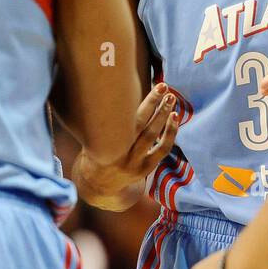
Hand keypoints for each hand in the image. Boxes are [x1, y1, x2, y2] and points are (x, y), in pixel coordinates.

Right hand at [75, 83, 179, 199]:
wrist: (98, 184)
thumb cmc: (96, 149)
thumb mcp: (92, 136)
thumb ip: (104, 120)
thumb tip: (113, 88)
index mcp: (105, 142)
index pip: (125, 118)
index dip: (140, 102)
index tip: (150, 85)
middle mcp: (120, 153)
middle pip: (140, 125)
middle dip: (153, 104)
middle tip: (164, 87)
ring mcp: (134, 163)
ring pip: (152, 137)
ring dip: (162, 117)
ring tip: (171, 99)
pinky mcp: (145, 169)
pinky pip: (161, 150)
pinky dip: (170, 134)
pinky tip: (174, 119)